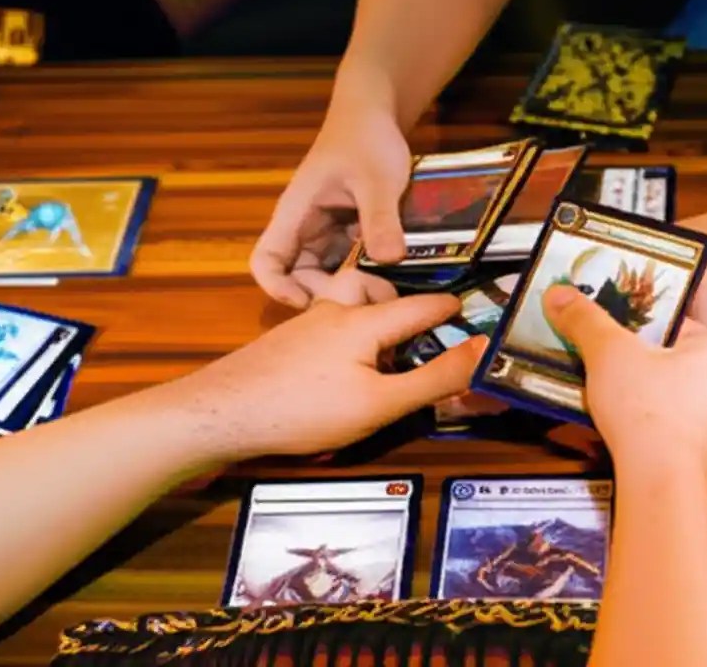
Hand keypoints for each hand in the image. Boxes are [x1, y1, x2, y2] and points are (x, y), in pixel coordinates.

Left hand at [174, 270, 483, 459]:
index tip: (470, 311)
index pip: (421, 306)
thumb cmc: (304, 410)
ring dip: (370, 316)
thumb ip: (435, 377)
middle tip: (423, 332)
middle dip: (403, 306)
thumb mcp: (381, 402)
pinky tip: (341, 371)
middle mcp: (333, 312)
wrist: (222, 413)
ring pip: (347, 306)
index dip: (449, 310)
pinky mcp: (283, 344)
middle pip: (378, 293)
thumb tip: (483, 351)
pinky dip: (345, 337)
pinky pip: (325, 327)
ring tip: (384, 351)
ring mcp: (304, 326)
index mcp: (364, 320)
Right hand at [250, 103, 411, 308]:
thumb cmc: (365, 137)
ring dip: (348, 288)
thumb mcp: (377, 178)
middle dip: (325, 295)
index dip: (277, 288)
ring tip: (381, 294)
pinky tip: (391, 277)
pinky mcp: (346, 234)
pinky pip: (349, 264)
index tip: (308, 303)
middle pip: (299, 278)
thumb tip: (390, 260)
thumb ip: (381, 218)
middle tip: (364, 303)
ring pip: (327, 275)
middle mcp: (305, 228)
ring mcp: (326, 233)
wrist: (375, 115)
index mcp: (296, 213)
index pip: (266, 261)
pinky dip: (365, 275)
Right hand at [543, 285, 706, 482]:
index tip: (615, 346)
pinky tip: (640, 438)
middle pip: (684, 366)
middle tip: (616, 378)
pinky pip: (691, 435)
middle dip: (651, 371)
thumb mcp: (608, 353)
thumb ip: (585, 320)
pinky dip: (668, 433)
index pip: (678, 329)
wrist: (662, 484)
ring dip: (661, 403)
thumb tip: (559, 292)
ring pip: (689, 402)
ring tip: (624, 410)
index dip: (640, 336)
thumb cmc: (645, 410)